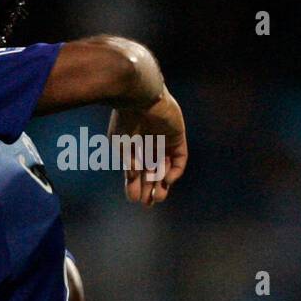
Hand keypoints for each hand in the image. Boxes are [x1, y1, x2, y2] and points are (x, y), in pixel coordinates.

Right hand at [109, 89, 187, 205]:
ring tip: (159, 197)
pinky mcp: (178, 137)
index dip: (135, 186)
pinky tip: (167, 179)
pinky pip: (180, 158)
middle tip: (149, 203)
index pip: (136, 172)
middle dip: (150, 188)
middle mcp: (149, 146)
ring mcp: (164, 142)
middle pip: (151, 173)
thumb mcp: (120, 143)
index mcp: (133, 148)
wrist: (139, 97)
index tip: (134, 200)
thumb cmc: (125, 118)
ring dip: (163, 183)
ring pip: (165, 168)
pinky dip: (175, 170)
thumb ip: (128, 161)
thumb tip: (133, 176)